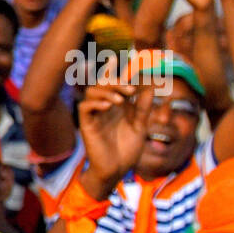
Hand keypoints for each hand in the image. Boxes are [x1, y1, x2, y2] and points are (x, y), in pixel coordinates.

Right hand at [76, 77, 153, 192]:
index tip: (128, 63)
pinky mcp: (86, 125)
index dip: (117, 72)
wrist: (117, 170)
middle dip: (116, 81)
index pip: (115, 84)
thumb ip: (143, 108)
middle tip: (131, 88)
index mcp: (117, 105)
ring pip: (92, 92)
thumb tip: (149, 88)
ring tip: (121, 100)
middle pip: (103, 84)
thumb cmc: (127, 149)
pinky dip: (95, 103)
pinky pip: (84, 108)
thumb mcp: (140, 126)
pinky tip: (108, 107)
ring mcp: (95, 115)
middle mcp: (104, 107)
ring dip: (106, 91)